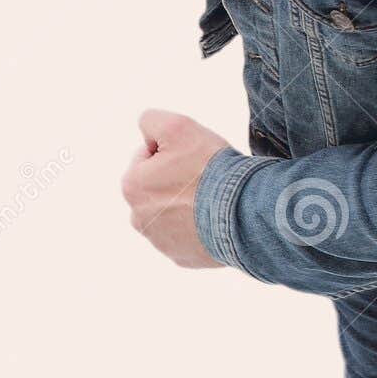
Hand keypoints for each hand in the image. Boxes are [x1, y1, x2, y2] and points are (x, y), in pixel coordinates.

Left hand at [121, 109, 230, 267]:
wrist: (244, 213)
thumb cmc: (211, 170)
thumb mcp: (178, 126)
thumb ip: (151, 120)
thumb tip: (147, 133)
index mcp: (132, 185)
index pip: (149, 156)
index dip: (173, 151)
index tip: (194, 156)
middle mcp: (139, 218)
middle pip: (158, 187)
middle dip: (176, 180)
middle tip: (206, 176)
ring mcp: (160, 242)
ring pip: (172, 213)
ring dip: (187, 204)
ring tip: (214, 198)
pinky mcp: (182, 257)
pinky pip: (188, 236)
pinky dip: (199, 227)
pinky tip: (217, 218)